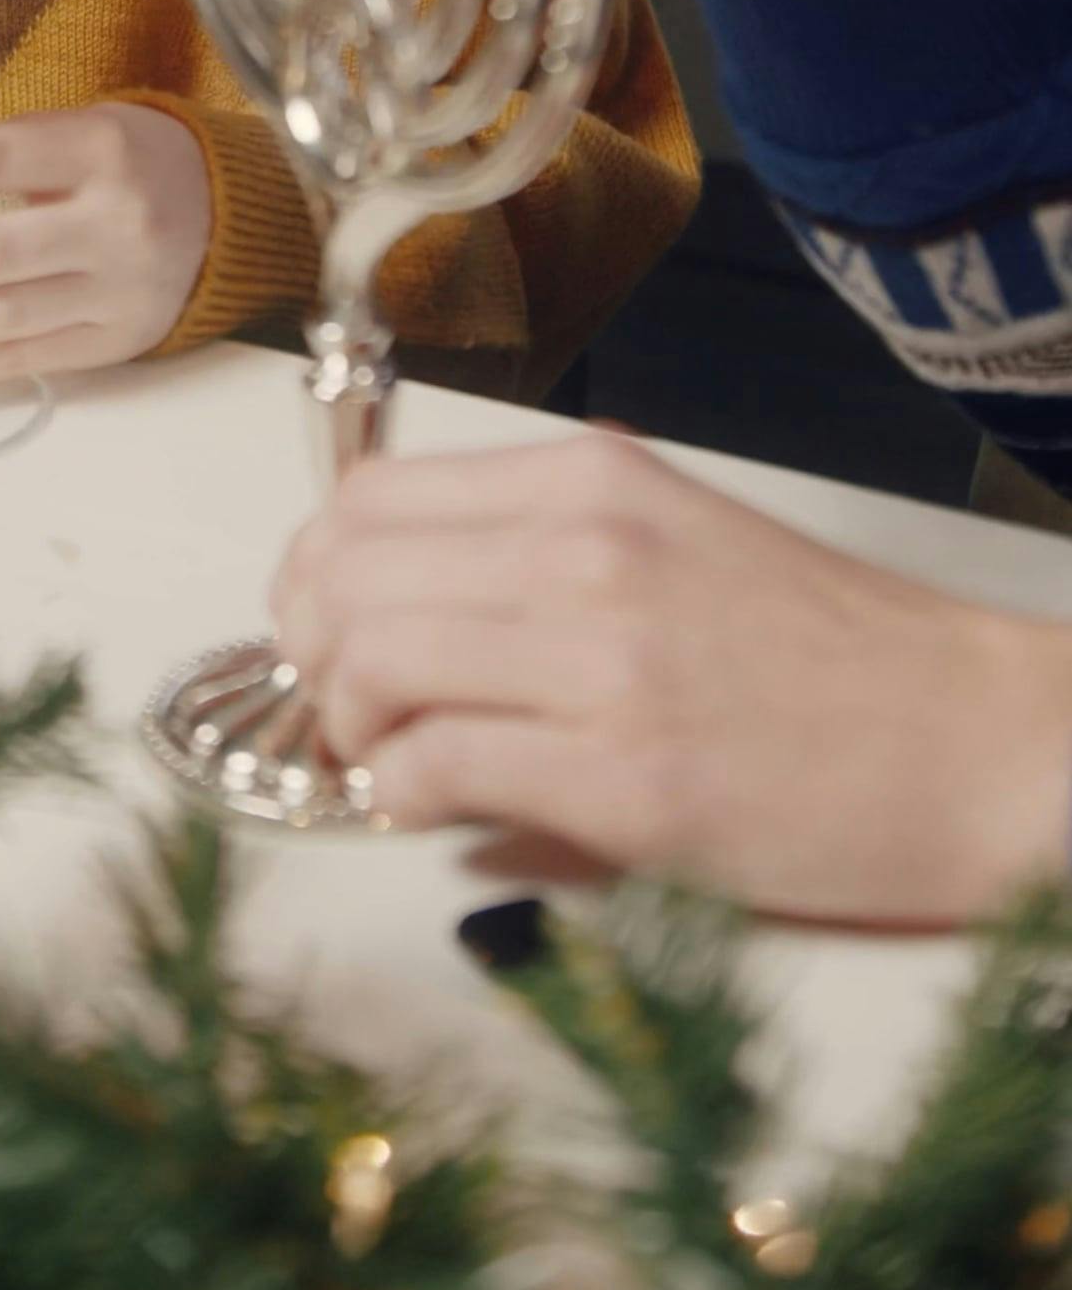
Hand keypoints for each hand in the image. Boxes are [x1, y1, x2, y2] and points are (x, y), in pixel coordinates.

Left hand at [273, 430, 1071, 924]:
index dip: (314, 573)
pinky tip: (441, 808)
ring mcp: (603, 662)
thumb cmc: (836, 657)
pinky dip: (404, 797)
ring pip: (368, 667)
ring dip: (350, 728)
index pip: (368, 501)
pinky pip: (434, 773)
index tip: (322, 628)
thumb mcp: (677, 540)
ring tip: (391, 761)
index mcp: (591, 481)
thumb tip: (395, 613)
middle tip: (340, 707)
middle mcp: (584, 549)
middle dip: (310, 653)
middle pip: (343, 579)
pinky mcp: (627, 780)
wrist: (979, 740)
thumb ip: (540, 553)